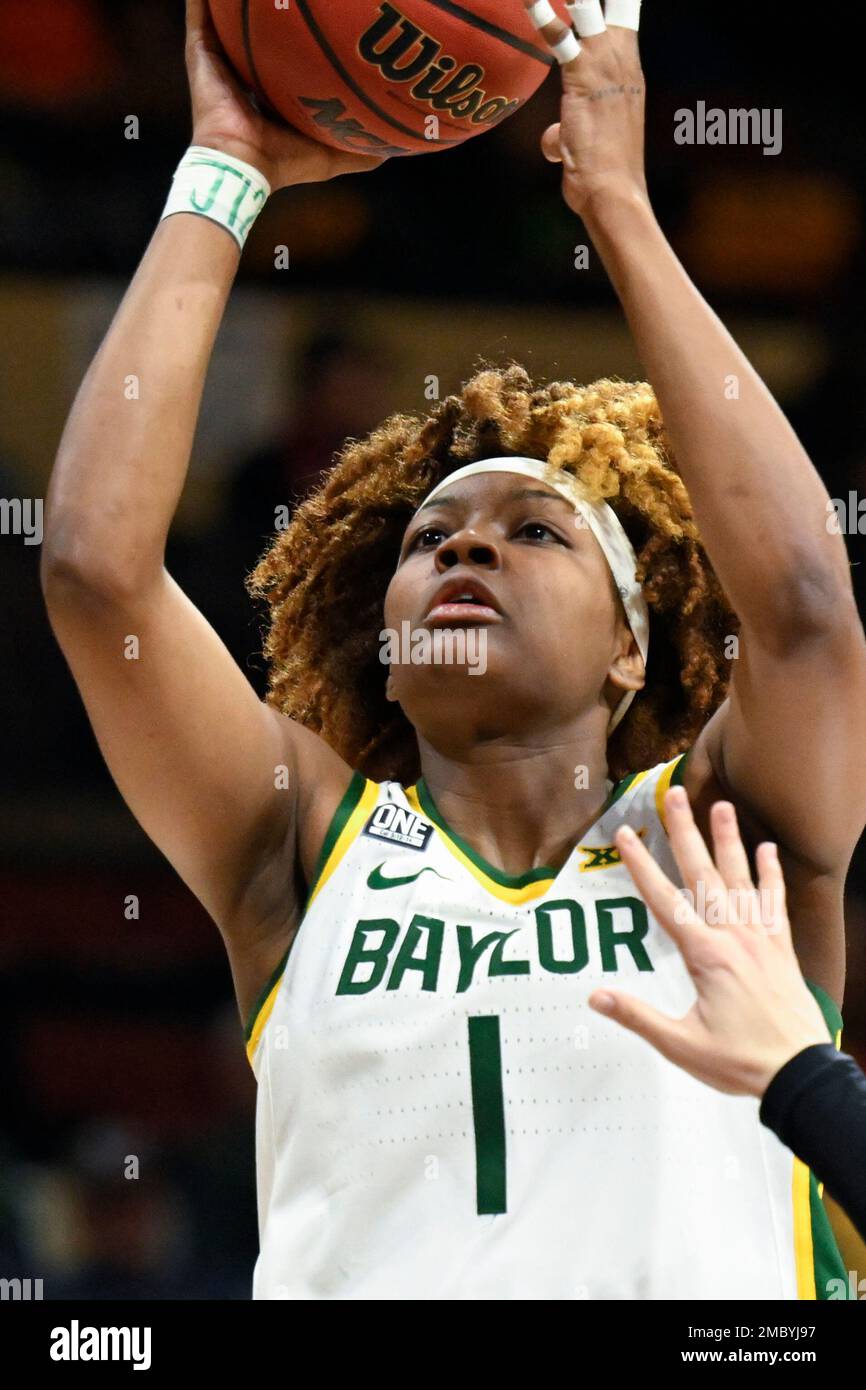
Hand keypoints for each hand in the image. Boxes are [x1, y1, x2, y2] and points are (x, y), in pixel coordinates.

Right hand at [185, 0, 386, 189]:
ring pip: (227, 15)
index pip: (283, 55)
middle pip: (255, 31)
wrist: (242, 168)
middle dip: (269, 9)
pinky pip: (200, 13)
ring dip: (238, 0)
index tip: (314, 22)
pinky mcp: (200, 53)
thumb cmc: (282, 165)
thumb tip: (391, 150)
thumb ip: (357, 151)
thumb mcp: (329, 156)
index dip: (297, 37)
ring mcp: (218, 60)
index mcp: (266, 90)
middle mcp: (241, 72)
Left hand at [525, 2, 648, 218]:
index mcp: (626, 68)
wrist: (615, 195)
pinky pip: (560, 39)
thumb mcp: (582, 147)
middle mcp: (621, 59)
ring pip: (588, 7)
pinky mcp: (583, 80)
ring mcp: (604, 67)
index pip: (625, 10)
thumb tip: (553, 142)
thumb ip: (566, 133)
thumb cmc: (602, 177)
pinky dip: (545, 17)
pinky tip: (533, 1)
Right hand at [588, 786, 833, 1097]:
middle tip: (675, 795)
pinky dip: (771, 874)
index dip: (641, 866)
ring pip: (741, 879)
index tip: (624, 835)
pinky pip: (775, 902)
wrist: (800, 1073)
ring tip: (721, 804)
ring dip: (729, 840)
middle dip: (685, 832)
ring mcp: (760, 939)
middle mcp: (733, 937)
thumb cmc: (738, 1062)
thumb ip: (637, 1016)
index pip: (664, 900)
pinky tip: (767, 849)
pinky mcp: (782, 948)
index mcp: (704, 955)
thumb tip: (594, 995)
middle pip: (703, 874)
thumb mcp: (680, 1045)